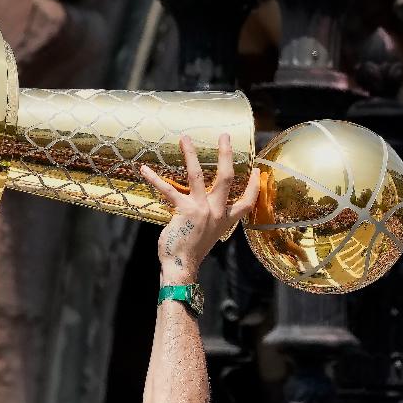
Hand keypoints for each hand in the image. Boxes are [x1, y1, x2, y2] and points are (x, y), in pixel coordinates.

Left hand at [138, 134, 259, 284]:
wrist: (182, 266)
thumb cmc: (192, 250)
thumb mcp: (210, 234)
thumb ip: (211, 218)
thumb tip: (204, 206)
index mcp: (226, 219)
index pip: (247, 201)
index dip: (254, 185)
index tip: (257, 170)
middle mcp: (217, 212)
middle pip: (226, 177)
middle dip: (226, 154)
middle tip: (224, 135)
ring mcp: (202, 209)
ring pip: (197, 175)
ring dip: (190, 154)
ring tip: (184, 138)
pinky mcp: (184, 211)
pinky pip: (169, 190)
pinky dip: (155, 179)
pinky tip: (144, 169)